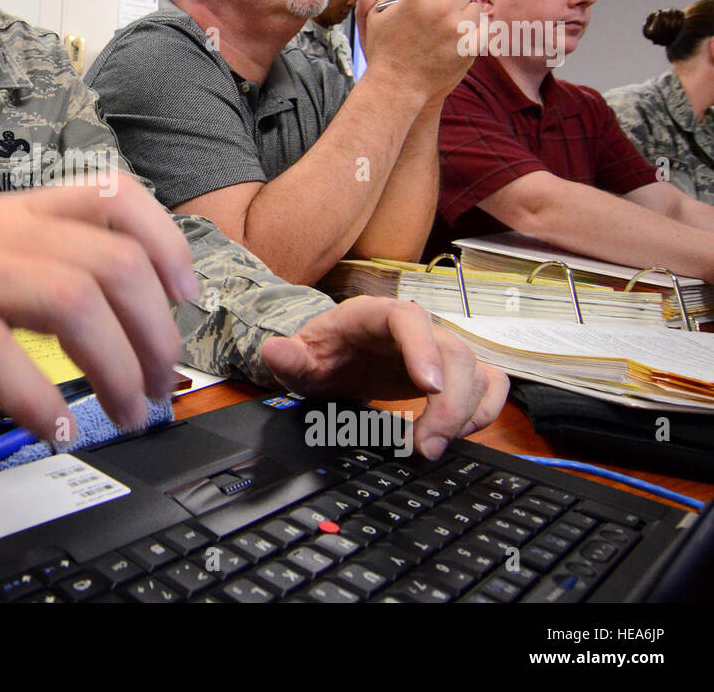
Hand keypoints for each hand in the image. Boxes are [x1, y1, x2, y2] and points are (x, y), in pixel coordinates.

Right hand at [0, 173, 196, 442]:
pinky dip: (37, 394)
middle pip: (108, 260)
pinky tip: (52, 426)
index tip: (186, 297)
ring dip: (113, 365)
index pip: (111, 192)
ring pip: (66, 297)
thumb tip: (122, 312)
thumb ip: (41, 267)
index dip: (165, 240)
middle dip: (154, 331)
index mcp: (11, 213)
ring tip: (124, 410)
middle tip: (159, 385)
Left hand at [259, 296, 508, 458]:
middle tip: (425, 446)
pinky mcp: (453, 372)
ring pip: (476, 369)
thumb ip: (288, 358)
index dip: (423, 349)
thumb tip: (273, 349)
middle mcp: (416, 328)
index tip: (428, 387)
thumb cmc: (322, 354)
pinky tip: (459, 434)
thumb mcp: (300, 360)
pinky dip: (484, 409)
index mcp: (376, 314)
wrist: (336, 357)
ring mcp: (439, 348)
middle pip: (453, 351)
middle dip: (448, 402)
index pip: (409, 319)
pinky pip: (489, 383)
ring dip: (466, 412)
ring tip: (434, 446)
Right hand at [357, 0, 479, 103]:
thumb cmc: (383, 53)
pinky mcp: (469, 46)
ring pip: (474, 9)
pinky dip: (477, 33)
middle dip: (451, 4)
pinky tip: (463, 40)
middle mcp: (440, 8)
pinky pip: (485, 29)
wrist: (395, 86)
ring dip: (465, 18)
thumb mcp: (376, 18)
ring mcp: (457, 27)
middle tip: (438, 20)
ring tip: (448, 33)